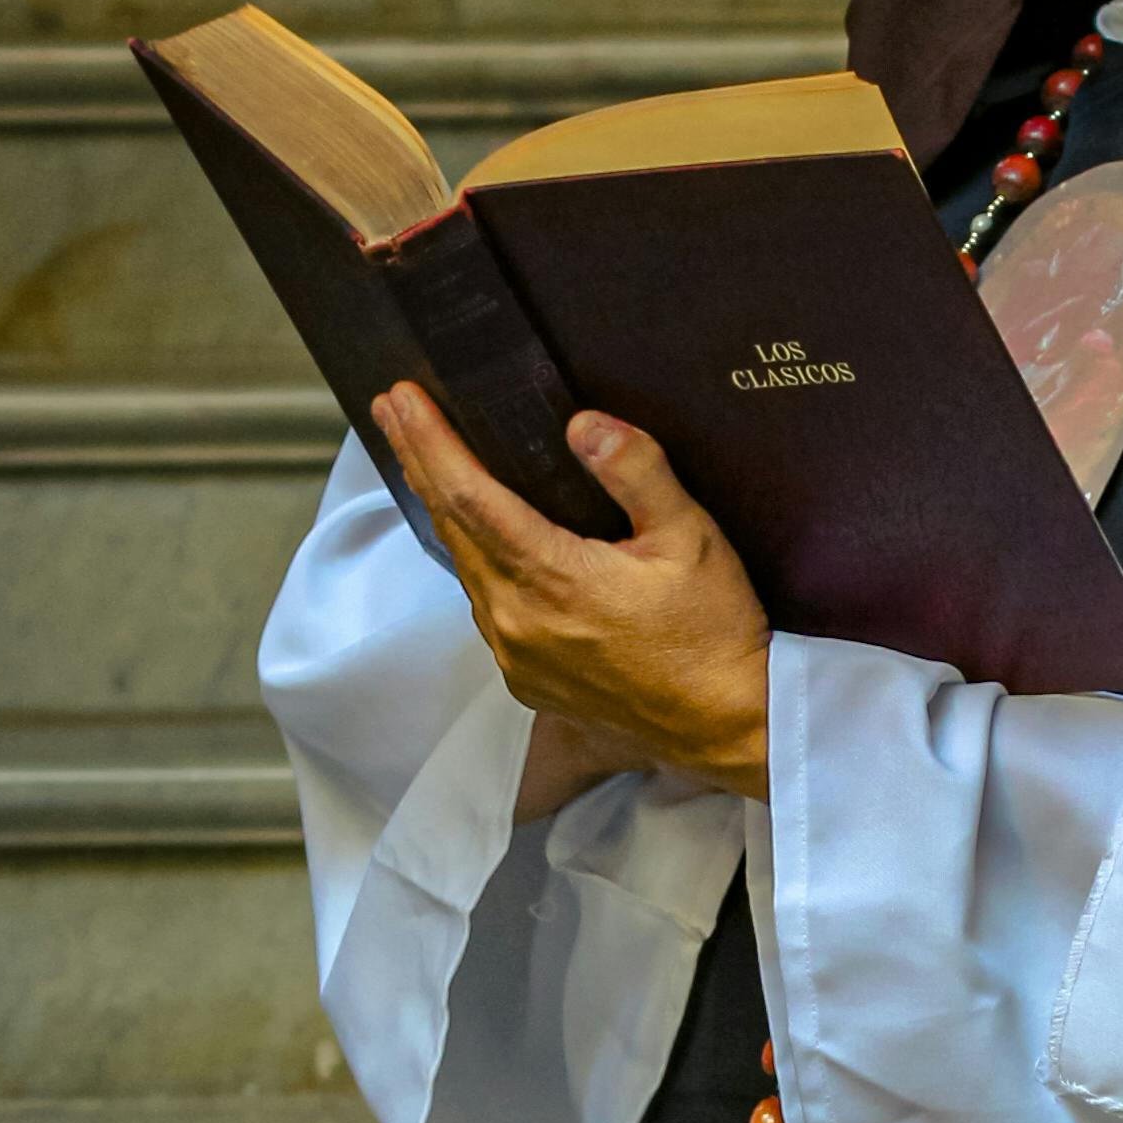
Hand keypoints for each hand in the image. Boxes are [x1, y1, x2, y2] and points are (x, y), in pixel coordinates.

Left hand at [377, 382, 773, 805]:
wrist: (729, 724)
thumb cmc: (713, 630)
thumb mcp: (691, 536)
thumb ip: (636, 472)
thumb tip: (583, 425)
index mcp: (551, 580)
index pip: (469, 497)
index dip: (431, 443)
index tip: (403, 398)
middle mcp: (517, 621)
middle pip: (452, 528)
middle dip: (419, 462)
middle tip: (393, 409)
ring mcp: (517, 656)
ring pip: (465, 568)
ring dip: (444, 511)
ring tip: (426, 463)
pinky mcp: (527, 680)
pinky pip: (486, 608)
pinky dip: (474, 562)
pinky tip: (478, 539)